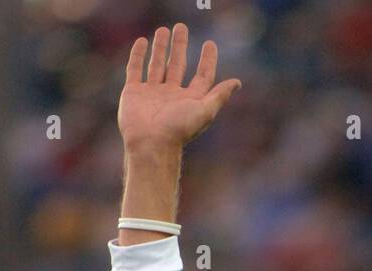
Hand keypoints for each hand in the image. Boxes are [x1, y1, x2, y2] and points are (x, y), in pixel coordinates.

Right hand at [118, 22, 241, 153]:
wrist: (151, 143)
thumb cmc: (179, 129)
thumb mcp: (205, 110)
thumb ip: (219, 95)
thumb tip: (237, 82)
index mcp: (189, 99)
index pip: (202, 76)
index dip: (207, 60)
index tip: (210, 44)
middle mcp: (171, 95)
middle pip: (177, 65)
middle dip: (180, 46)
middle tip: (181, 27)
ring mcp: (152, 93)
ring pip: (157, 64)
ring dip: (160, 48)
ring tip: (163, 30)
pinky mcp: (133, 92)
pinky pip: (135, 69)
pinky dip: (138, 56)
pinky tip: (142, 42)